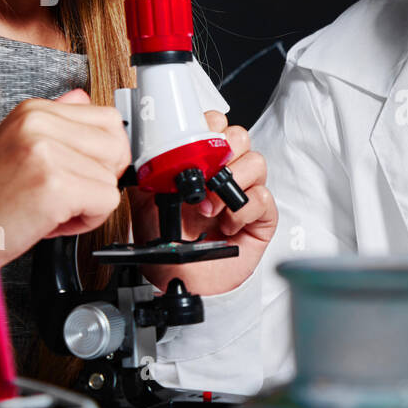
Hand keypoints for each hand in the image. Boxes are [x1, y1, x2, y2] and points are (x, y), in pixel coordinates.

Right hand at [0, 88, 130, 267]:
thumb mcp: (17, 144)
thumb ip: (56, 121)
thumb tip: (84, 98)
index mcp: (34, 111)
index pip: (108, 119)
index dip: (102, 154)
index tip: (77, 171)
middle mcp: (39, 124)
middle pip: (116, 146)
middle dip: (100, 177)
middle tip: (64, 192)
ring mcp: (46, 152)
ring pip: (111, 177)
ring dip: (89, 202)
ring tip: (51, 206)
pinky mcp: (54, 185)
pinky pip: (106, 202)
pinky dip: (87, 220)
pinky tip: (53, 220)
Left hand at [129, 111, 277, 295]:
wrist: (183, 282)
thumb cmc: (168, 248)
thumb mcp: (147, 204)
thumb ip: (149, 175)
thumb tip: (144, 149)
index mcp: (201, 165)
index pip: (216, 125)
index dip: (210, 126)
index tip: (194, 141)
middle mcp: (225, 175)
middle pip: (241, 136)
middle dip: (222, 153)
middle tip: (203, 176)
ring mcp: (244, 194)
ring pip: (256, 163)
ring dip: (230, 183)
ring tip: (209, 208)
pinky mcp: (260, 217)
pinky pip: (262, 198)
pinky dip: (241, 211)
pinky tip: (225, 225)